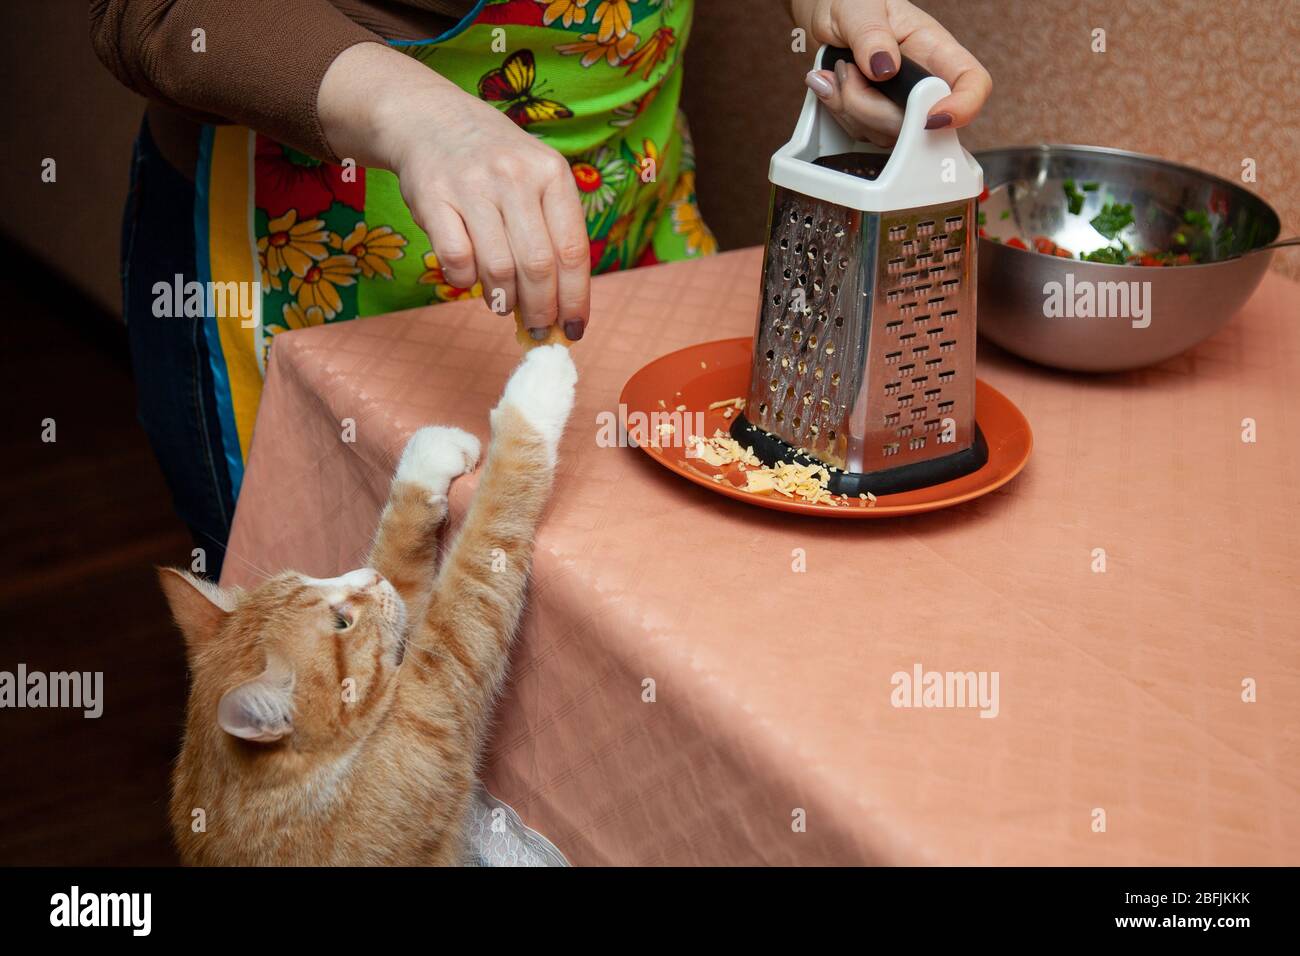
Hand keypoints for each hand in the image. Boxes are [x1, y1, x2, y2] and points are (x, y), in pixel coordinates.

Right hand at [318, 43, 589, 340]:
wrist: (431, 120)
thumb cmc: (494, 164)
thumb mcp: (535, 180)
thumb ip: (551, 234)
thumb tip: (561, 308)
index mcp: (552, 174)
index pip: (573, 251)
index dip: (575, 299)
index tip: (573, 329)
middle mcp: (515, 176)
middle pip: (538, 266)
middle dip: (541, 310)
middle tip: (538, 329)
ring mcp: (472, 185)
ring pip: (498, 268)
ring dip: (503, 300)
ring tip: (503, 303)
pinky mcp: (433, 196)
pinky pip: (456, 260)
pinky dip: (465, 282)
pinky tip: (470, 279)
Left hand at [791, 0, 991, 146]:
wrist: (825, 18)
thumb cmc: (851, 5)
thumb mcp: (859, 8)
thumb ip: (871, 34)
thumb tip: (885, 68)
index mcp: (934, 49)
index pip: (973, 83)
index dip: (963, 107)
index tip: (931, 118)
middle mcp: (922, 83)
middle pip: (918, 124)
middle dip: (872, 108)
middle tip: (845, 71)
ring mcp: (900, 107)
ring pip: (887, 135)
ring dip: (850, 109)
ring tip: (837, 71)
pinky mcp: (876, 121)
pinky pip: (862, 136)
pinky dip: (839, 114)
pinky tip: (832, 87)